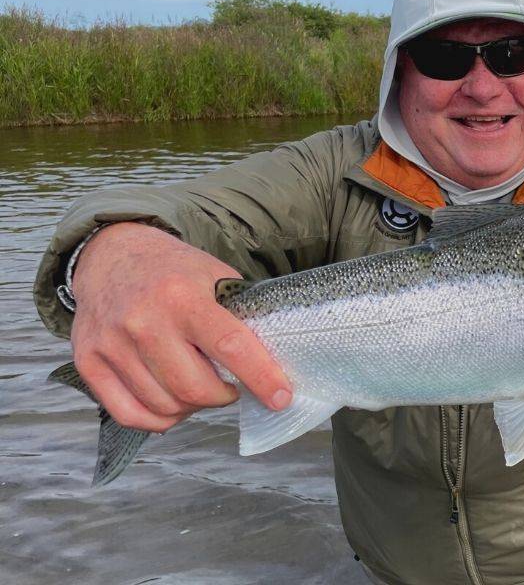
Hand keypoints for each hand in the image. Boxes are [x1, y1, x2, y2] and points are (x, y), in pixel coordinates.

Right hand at [70, 222, 290, 432]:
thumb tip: (273, 363)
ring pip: (166, 406)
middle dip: (224, 395)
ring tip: (198, 385)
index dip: (261, 378)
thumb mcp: (215, 276)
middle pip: (195, 387)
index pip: (230, 346)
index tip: (281, 397)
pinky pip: (131, 414)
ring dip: (193, 406)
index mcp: (182, 295)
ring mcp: (111, 344)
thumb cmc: (173, 272)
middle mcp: (143, 321)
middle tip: (230, 385)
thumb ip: (240, 317)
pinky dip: (160, 419)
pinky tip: (173, 402)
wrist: (111, 257)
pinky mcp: (89, 362)